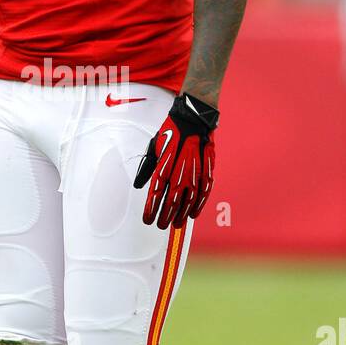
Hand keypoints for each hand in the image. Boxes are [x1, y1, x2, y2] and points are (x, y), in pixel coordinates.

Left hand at [133, 93, 217, 229]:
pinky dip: (198, 205)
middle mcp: (179, 171)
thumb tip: (138, 185)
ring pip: (188, 200)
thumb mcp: (154, 147)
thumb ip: (147, 168)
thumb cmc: (171, 133)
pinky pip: (203, 193)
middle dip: (165, 216)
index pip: (156, 194)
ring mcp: (195, 172)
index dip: (151, 209)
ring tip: (175, 224)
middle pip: (172, 201)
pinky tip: (193, 215)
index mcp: (164, 165)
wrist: (193, 119)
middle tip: (161, 225)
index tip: (147, 220)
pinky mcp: (207, 171)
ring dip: (181, 214)